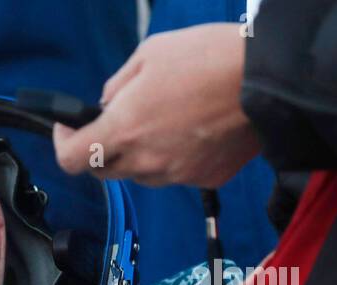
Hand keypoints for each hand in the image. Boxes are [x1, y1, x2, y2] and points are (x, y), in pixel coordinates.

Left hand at [53, 24, 260, 187]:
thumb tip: (107, 102)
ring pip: (141, 173)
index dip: (63, 143)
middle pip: (103, 169)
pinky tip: (194, 129)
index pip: (71, 159)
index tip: (70, 127)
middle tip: (119, 119)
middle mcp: (145, 162)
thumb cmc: (211, 58)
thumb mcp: (151, 53)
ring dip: (141, 153)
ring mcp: (175, 175)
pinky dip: (176, 156)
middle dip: (102, 146)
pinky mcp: (204, 179)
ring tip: (167, 118)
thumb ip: (118, 84)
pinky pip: (177, 173)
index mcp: (123, 130)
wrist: (273, 80)